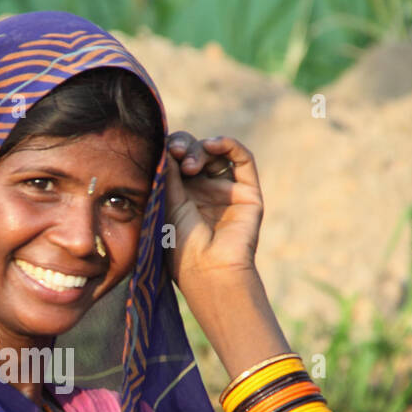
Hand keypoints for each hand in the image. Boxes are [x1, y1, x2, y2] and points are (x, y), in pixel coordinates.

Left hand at [162, 131, 262, 292]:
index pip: (176, 160)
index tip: (163, 152)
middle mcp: (203, 191)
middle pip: (195, 152)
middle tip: (176, 155)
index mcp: (180, 195)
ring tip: (190, 164)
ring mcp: (226, 191)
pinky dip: (229, 145)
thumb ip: (168, 172)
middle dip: (184, 147)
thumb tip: (166, 141)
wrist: (208, 270)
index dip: (170, 149)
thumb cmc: (181, 245)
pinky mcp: (247, 193)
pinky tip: (213, 144)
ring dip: (201, 149)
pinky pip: (243, 160)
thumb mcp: (166, 203)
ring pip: (217, 153)